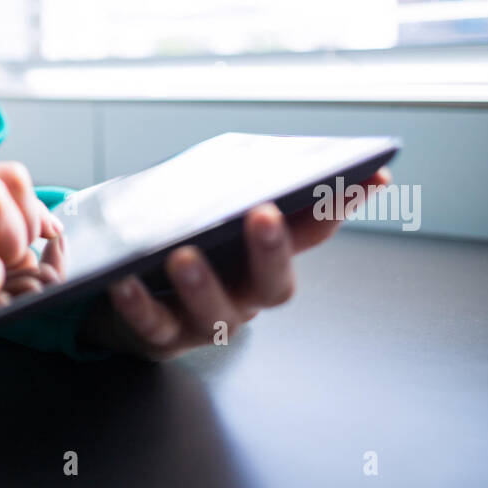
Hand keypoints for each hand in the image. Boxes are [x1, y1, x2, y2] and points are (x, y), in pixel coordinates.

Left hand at [78, 169, 391, 360]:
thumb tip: (263, 148)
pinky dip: (139, 304)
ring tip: (184, 255)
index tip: (370, 176)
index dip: (341, 205)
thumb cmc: (173, 233)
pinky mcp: (160, 339)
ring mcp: (206, 322)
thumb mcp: (202, 200)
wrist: (118, 285)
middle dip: (273, 249)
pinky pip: (151, 326)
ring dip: (203, 285)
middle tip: (264, 214)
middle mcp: (247, 294)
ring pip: (217, 314)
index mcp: (265, 255)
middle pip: (274, 284)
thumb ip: (231, 177)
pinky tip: (123, 280)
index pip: (314, 229)